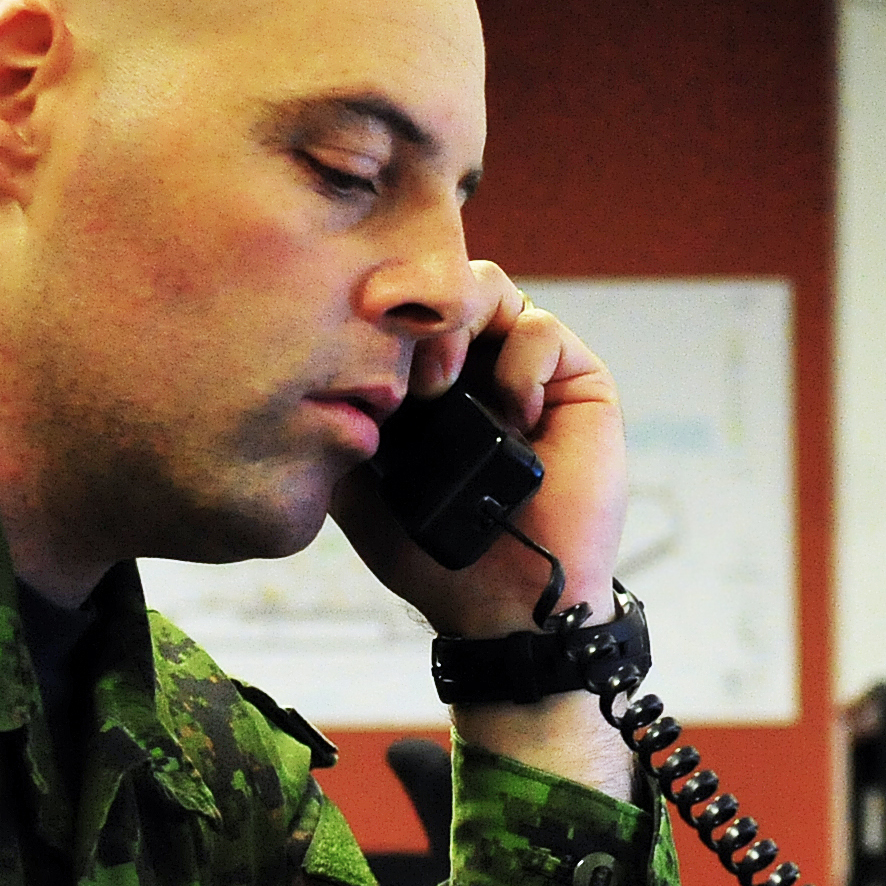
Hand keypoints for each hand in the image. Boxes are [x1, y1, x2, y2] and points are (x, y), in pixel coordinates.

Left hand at [329, 264, 638, 796]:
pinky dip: (522, 359)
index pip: (399, 304)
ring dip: (459, 325)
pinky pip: (544, 330)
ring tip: (442, 386)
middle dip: (414, 309)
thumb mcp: (357, 483)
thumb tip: (307, 368)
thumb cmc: (431, 552)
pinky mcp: (578, 380)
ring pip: (490, 290)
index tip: (347, 329)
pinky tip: (511, 411)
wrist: (502, 601)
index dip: (374, 303)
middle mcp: (473, 360)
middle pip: (441, 283)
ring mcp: (525, 367)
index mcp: (421, 377)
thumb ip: (335, 424)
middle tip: (400, 370)